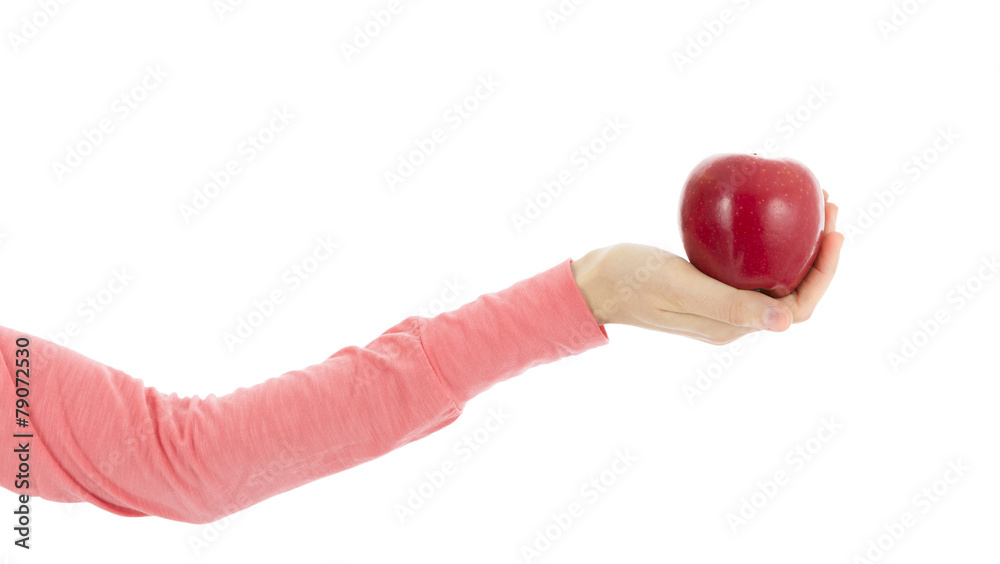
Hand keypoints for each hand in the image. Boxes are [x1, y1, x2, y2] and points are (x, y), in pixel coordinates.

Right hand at [571, 191, 843, 344]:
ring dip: (798, 242)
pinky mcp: (709, 282)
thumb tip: (786, 322)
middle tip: (828, 204)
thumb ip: (730, 305)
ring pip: (775, 274)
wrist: (592, 281)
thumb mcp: (681, 287)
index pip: (798, 306)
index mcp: (733, 326)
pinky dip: (768, 239)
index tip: (832, 230)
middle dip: (819, 251)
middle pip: (794, 289)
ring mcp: (721, 301)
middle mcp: (733, 318)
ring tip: (810, 203)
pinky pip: (751, 263)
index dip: (824, 272)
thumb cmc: (631, 281)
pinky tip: (766, 211)